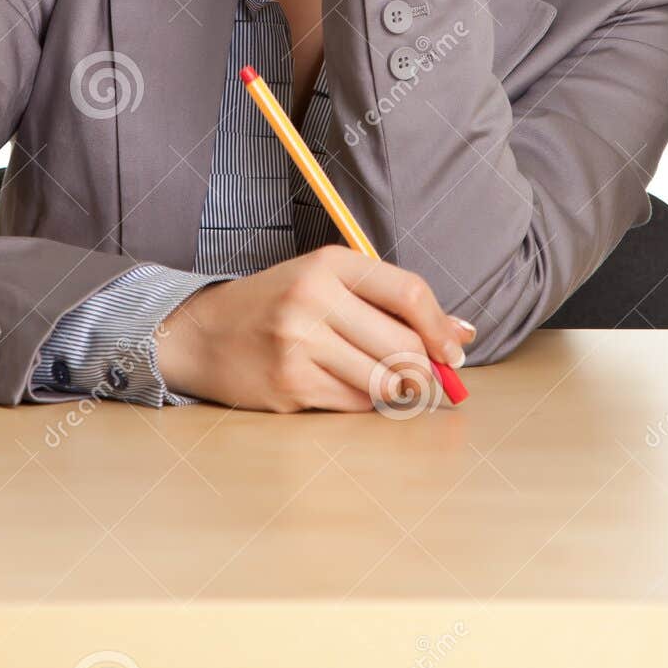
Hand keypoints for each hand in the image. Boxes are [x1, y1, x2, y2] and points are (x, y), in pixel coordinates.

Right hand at [153, 245, 476, 411]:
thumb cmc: (277, 306)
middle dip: (426, 369)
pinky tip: (342, 386)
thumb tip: (464, 335)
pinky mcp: (290, 384)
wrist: (203, 333)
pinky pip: (355, 403)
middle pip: (404, 345)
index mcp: (329, 263)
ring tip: (383, 381)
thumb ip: (391, 303)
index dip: (441, 327)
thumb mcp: (328, 283)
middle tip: (429, 379)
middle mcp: (314, 299)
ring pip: (385, 381)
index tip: (455, 350)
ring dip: (396, 389)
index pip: (409, 292)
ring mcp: (299, 344)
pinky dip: (362, 402)